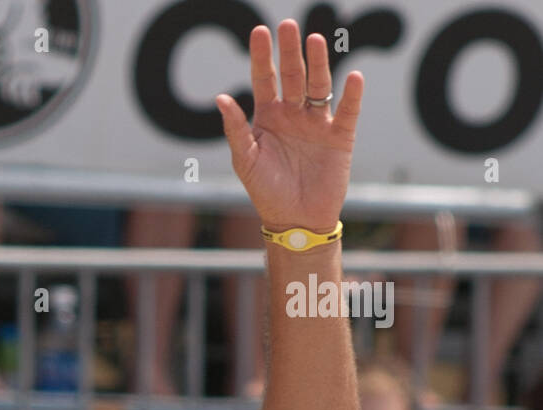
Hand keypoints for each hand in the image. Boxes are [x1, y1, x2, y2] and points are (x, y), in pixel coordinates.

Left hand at [216, 20, 363, 232]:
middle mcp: (293, 114)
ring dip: (318, 63)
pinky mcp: (340, 136)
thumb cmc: (265, 191)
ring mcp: (318, 123)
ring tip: (315, 40)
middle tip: (287, 25)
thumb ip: (235, 129)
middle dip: (290, 51)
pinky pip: (347, 111)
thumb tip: (220, 98)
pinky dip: (352, 95)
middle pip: (293, 75)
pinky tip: (353, 77)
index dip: (262, 57)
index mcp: (268, 117)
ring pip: (319, 86)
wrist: (295, 220)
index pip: (265, 79)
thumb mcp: (245, 160)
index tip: (259, 32)